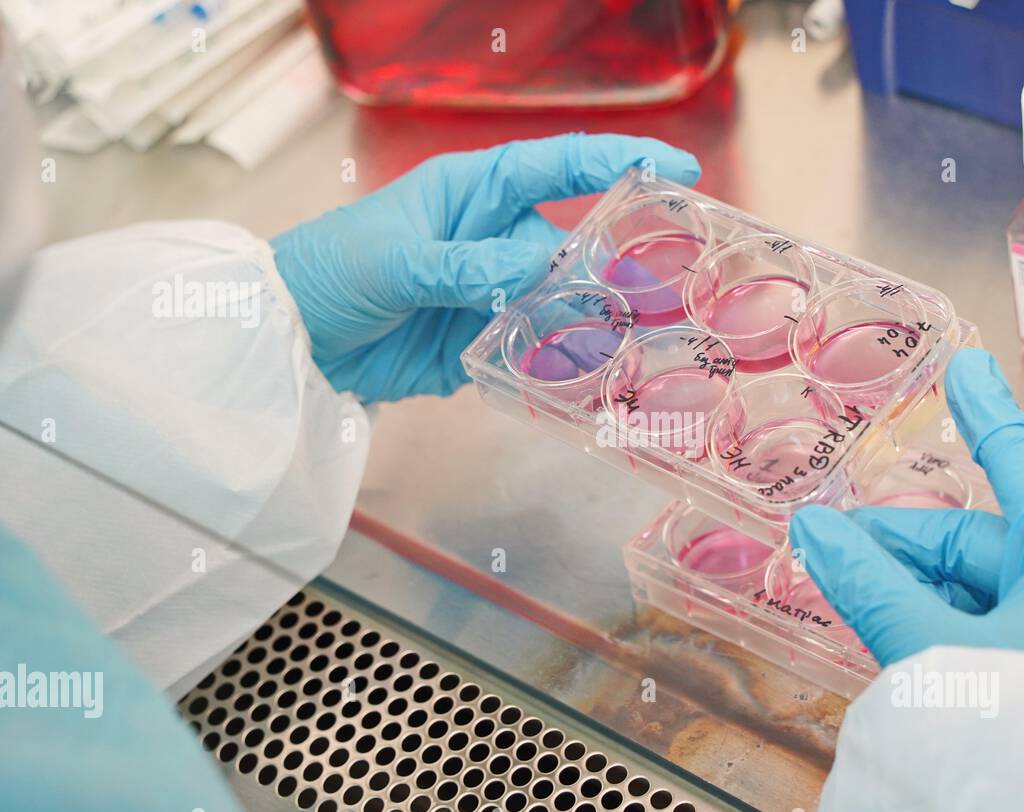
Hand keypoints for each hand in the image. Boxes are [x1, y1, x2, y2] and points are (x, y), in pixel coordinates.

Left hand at [272, 133, 700, 402]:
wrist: (292, 344)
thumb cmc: (329, 270)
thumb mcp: (396, 260)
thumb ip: (466, 266)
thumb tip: (536, 270)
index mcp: (473, 194)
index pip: (557, 167)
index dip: (616, 162)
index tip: (674, 168)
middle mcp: (491, 240)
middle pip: (571, 248)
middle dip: (613, 268)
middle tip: (655, 296)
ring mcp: (490, 294)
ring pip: (560, 306)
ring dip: (589, 327)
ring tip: (626, 348)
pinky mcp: (482, 345)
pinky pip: (534, 354)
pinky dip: (557, 367)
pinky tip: (580, 380)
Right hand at [789, 349, 1023, 706]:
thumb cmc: (1021, 734)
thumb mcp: (933, 649)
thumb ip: (868, 585)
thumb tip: (811, 529)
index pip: (1021, 463)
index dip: (986, 411)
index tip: (967, 365)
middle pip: (974, 540)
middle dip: (897, 541)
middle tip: (825, 539)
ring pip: (966, 589)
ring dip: (902, 589)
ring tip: (838, 585)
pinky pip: (974, 628)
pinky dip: (924, 624)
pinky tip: (877, 626)